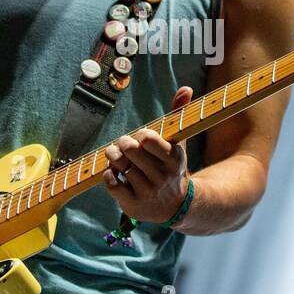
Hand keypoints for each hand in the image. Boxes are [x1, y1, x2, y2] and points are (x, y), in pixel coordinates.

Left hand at [102, 86, 193, 224]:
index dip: (139, 135)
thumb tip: (185, 88)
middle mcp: (162, 176)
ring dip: (112, 156)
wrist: (176, 205)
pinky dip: (108, 175)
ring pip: (120, 166)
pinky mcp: (134, 204)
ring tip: (115, 155)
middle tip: (123, 144)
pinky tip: (113, 172)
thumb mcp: (178, 143)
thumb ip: (178, 115)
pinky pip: (113, 185)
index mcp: (174, 158)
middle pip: (130, 150)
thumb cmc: (171, 166)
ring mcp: (148, 191)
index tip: (141, 137)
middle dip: (122, 143)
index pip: (148, 139)